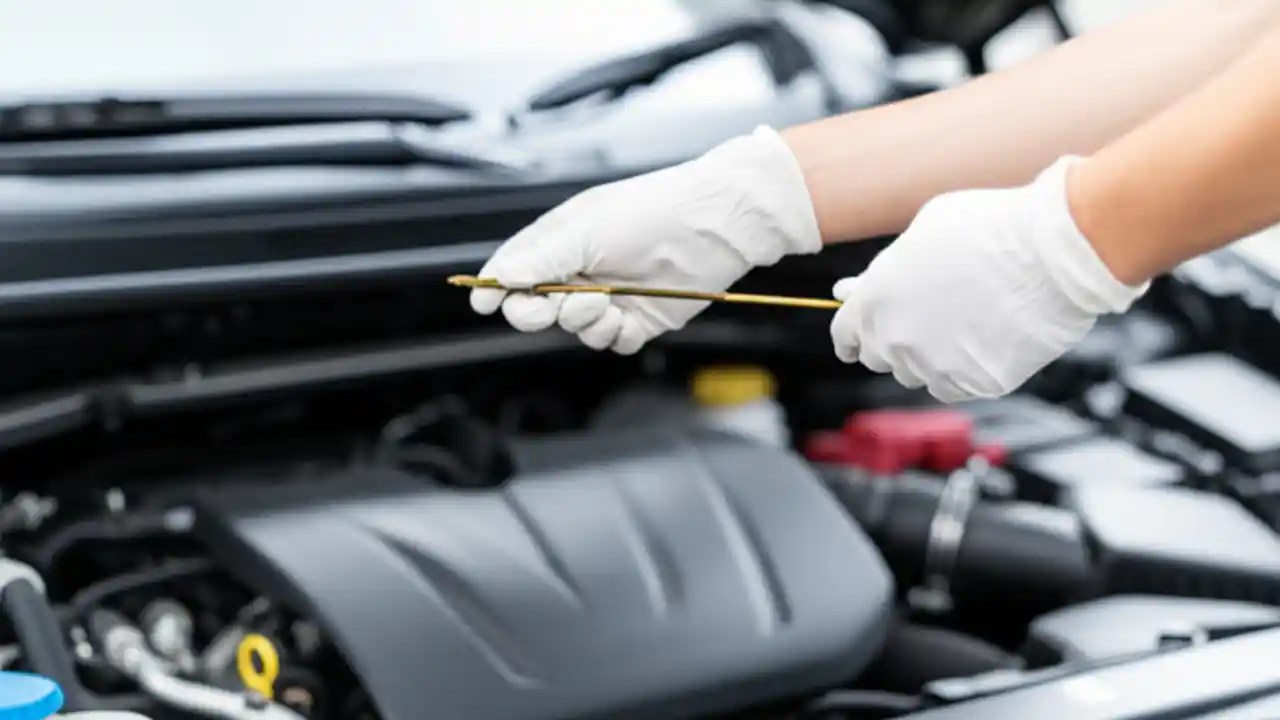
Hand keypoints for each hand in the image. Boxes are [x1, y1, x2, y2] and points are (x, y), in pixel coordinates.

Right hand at [470, 127, 820, 353]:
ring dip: (583, 322)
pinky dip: (613, 336)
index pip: (515, 269)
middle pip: (535, 308)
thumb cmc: (649, 211)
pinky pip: (610, 342)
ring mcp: (610, 298)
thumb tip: (500, 278)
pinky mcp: (638, 320)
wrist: (712, 226)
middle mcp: (582, 271)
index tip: (485, 302)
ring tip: (606, 302)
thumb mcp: (584, 230)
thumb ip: (539, 259)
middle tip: (552, 305)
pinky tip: (627, 318)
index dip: (496, 288)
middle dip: (536, 312)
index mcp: (562, 241)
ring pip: (573, 329)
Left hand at [829, 157, 1148, 402]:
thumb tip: (849, 291)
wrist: (1056, 249)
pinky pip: (954, 387)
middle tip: (924, 320)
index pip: (845, 336)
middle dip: (893, 341)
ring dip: (929, 356)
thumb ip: (884, 268)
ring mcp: (937, 366)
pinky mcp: (978, 384)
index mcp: (876, 300)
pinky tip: (981, 342)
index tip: (858, 341)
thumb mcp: (924, 231)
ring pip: (917, 375)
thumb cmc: (991, 227)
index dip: (852, 337)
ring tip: (963, 322)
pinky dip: (962, 371)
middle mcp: (898, 339)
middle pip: (880, 357)